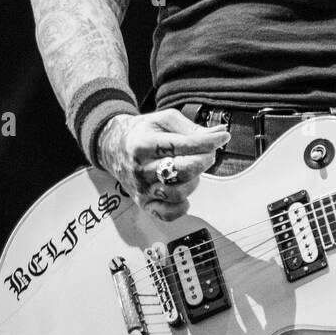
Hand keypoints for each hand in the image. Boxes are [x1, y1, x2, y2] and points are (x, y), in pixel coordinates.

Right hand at [96, 109, 230, 220]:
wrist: (112, 147)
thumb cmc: (142, 132)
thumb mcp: (163, 120)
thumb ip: (192, 127)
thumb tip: (219, 133)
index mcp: (144, 144)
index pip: (182, 145)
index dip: (208, 142)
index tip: (223, 137)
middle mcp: (140, 168)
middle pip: (182, 170)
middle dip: (204, 160)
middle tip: (208, 153)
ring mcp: (142, 188)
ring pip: (178, 193)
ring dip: (194, 181)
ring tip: (192, 170)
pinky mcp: (144, 203)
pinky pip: (166, 214)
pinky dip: (181, 207)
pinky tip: (184, 195)